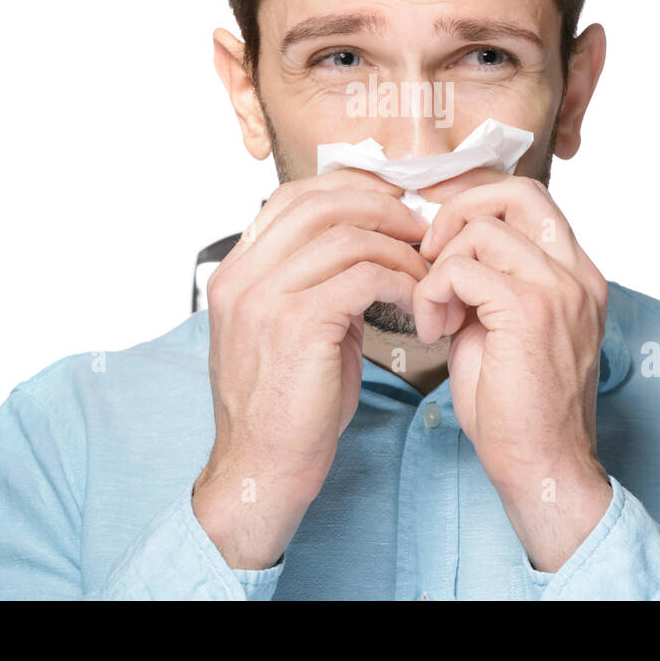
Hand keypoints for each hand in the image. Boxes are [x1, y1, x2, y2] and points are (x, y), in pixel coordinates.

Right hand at [195, 168, 428, 568]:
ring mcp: (264, 299)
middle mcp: (241, 278)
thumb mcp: (288, 332)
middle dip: (378, 207)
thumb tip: (364, 252)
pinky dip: (399, 281)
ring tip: (424, 270)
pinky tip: (414, 299)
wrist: (261, 470)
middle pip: (318, 204)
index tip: (390, 201)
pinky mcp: (297, 325)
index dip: (347, 190)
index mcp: (235, 274)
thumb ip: (313, 285)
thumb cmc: (285, 408)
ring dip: (397, 248)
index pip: (290, 198)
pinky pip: (363, 277)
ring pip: (345, 237)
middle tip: (418, 227)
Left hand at [411, 172, 612, 569]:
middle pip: (516, 191)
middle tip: (428, 251)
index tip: (435, 226)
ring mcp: (559, 289)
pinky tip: (434, 329)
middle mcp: (576, 273)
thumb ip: (486, 281)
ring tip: (434, 311)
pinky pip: (462, 268)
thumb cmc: (517, 408)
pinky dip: (434, 292)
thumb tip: (443, 247)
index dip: (475, 199)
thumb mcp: (501, 327)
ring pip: (482, 227)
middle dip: (459, 207)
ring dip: (440, 264)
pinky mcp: (530, 311)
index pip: (528, 199)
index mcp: (575, 274)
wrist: (542, 467)